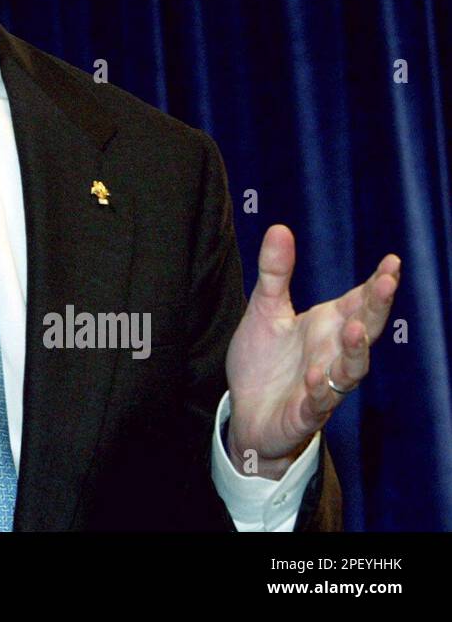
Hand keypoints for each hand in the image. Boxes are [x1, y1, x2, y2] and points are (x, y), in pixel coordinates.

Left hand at [225, 224, 399, 478]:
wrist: (247, 413)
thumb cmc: (264, 360)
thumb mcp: (265, 309)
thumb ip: (275, 273)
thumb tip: (280, 227)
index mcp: (328, 326)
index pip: (360, 302)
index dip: (377, 284)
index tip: (392, 262)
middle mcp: (333, 353)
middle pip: (364, 330)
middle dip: (377, 308)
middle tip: (388, 283)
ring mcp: (323, 386)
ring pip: (350, 371)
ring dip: (356, 351)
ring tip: (355, 329)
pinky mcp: (304, 413)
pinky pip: (318, 403)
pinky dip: (320, 391)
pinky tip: (316, 377)